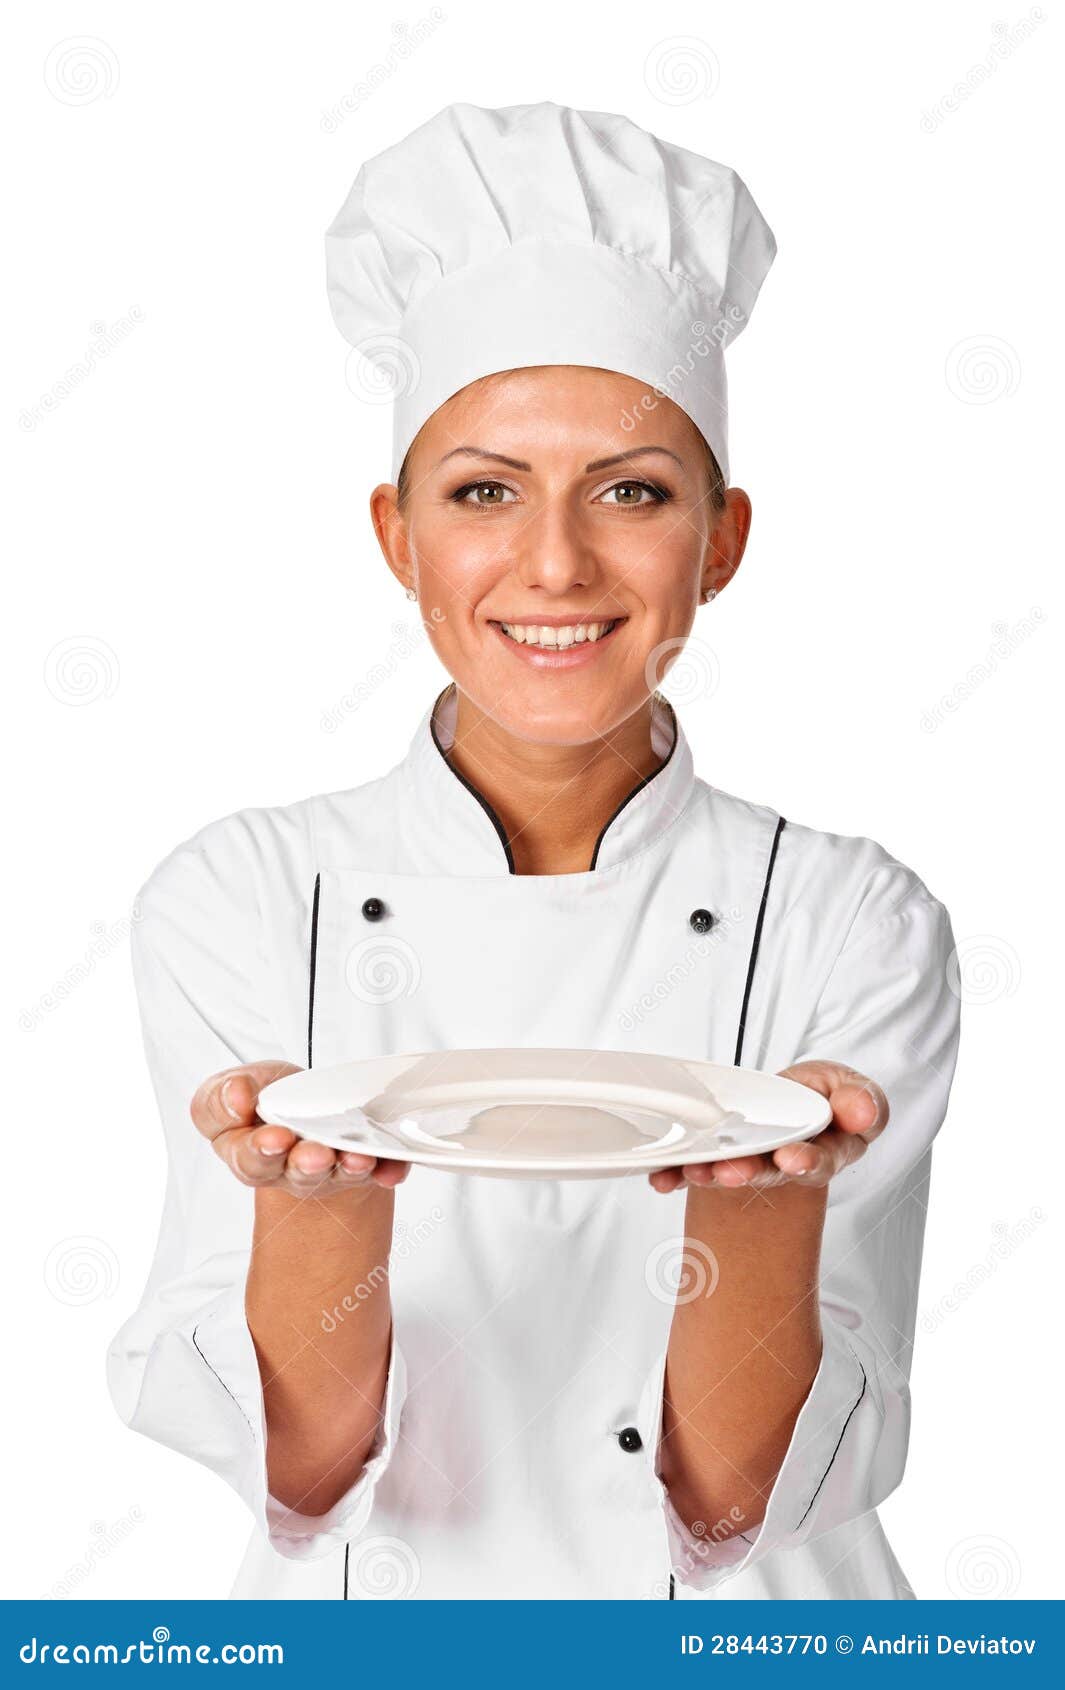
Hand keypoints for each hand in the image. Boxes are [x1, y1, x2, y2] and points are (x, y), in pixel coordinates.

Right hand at [191, 1061, 410, 1194]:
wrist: (307, 1104)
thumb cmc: (267, 1097)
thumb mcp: (235, 1087)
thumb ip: (220, 1097)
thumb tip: (237, 1096)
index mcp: (249, 1153)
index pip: (249, 1160)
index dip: (261, 1151)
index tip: (275, 1137)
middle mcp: (290, 1169)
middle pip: (296, 1175)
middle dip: (307, 1165)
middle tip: (316, 1156)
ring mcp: (329, 1169)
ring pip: (338, 1174)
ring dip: (348, 1167)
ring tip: (356, 1158)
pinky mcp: (364, 1163)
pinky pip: (380, 1168)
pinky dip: (389, 1167)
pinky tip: (393, 1167)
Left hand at [648, 1059, 887, 1194]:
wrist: (784, 1104)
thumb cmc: (819, 1097)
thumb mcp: (846, 1086)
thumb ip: (859, 1099)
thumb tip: (863, 1111)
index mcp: (826, 1150)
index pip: (821, 1160)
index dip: (807, 1161)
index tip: (793, 1158)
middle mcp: (786, 1164)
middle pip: (771, 1173)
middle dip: (751, 1173)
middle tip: (733, 1172)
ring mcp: (752, 1163)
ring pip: (734, 1172)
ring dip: (714, 1174)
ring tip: (698, 1172)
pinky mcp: (720, 1161)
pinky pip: (697, 1170)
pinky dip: (678, 1174)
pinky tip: (663, 1178)